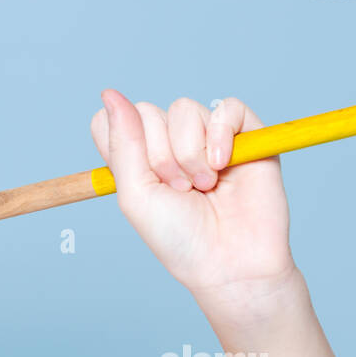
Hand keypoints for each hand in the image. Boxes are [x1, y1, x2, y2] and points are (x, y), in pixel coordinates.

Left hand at [91, 90, 296, 305]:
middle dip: (160, 156)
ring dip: (190, 153)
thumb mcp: (135, 194)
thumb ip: (122, 142)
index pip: (112, 118)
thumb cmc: (180, 237)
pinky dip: (220, 135)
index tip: (138, 173)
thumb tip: (109, 93)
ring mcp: (208, 136)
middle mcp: (170, 141)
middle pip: (147, 112)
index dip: (122, 139)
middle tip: (179, 190)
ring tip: (203, 185)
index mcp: (138, 156)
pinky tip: (222, 165)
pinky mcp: (246, 135)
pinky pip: (227, 108)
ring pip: (184, 109)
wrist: (232, 263)